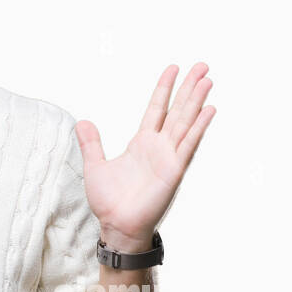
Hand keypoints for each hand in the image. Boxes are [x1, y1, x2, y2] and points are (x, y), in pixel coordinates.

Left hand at [75, 63, 214, 251]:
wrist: (118, 226)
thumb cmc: (109, 203)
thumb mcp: (95, 166)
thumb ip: (92, 143)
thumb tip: (82, 122)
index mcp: (141, 143)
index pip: (156, 109)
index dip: (165, 89)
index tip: (173, 69)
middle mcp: (158, 147)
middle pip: (177, 110)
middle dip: (189, 88)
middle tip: (202, 66)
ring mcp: (169, 157)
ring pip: (186, 122)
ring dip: (197, 100)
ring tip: (207, 79)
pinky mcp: (174, 170)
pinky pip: (188, 144)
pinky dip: (199, 127)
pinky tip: (209, 110)